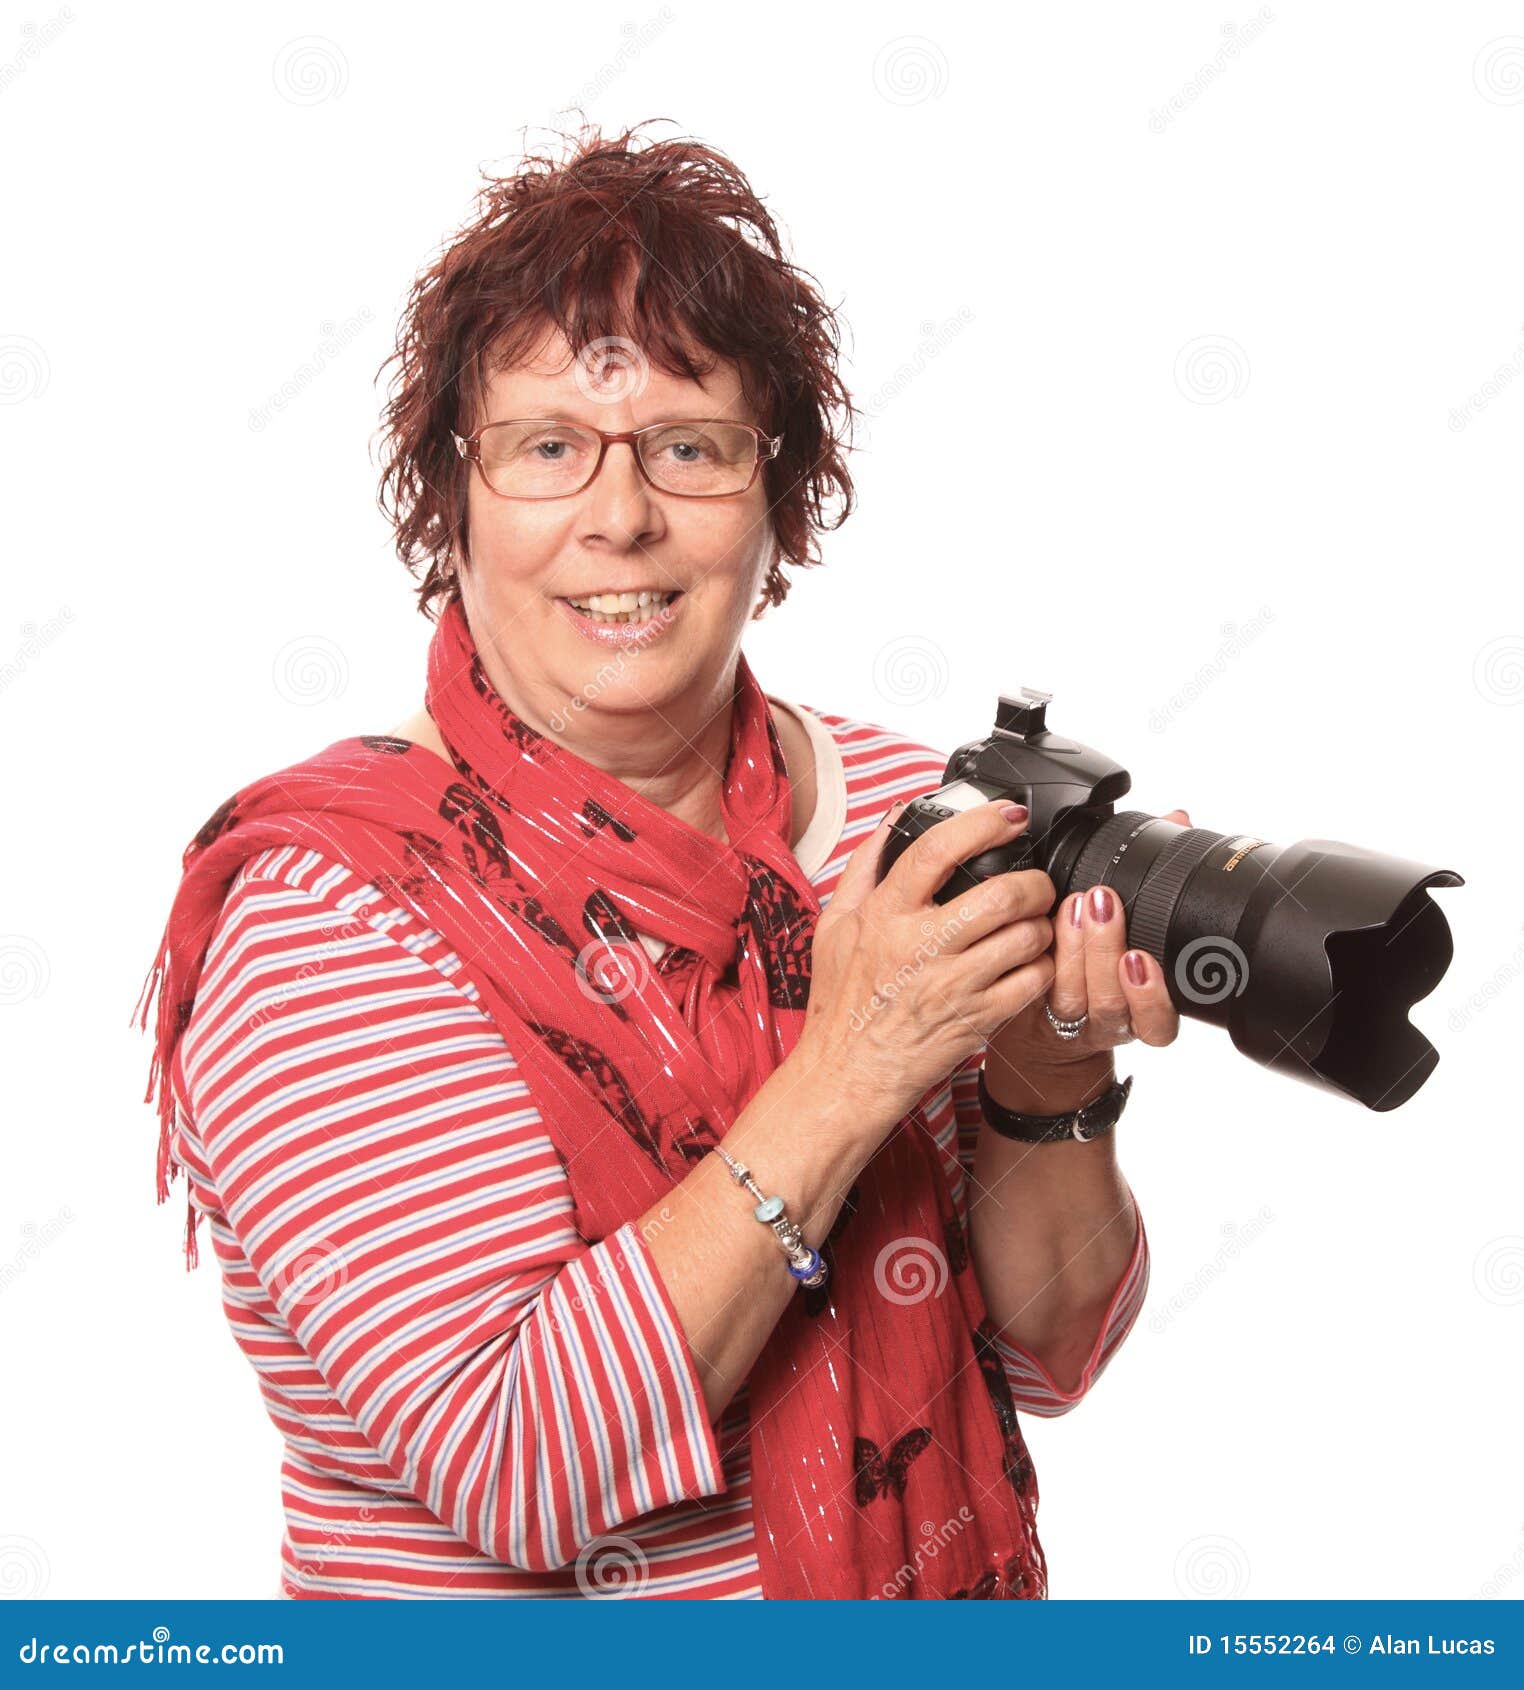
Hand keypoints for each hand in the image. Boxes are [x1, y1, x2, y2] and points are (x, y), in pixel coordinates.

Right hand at [791, 797, 1056, 1134]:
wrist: (845, 1075)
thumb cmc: (840, 1003)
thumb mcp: (835, 924)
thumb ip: (866, 865)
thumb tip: (895, 816)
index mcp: (884, 915)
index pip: (936, 850)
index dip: (981, 823)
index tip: (1009, 816)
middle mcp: (919, 947)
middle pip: (1002, 895)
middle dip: (1034, 881)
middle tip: (1036, 882)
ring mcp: (952, 986)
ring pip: (1026, 937)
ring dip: (1042, 924)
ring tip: (1035, 923)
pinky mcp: (977, 1021)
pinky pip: (1032, 982)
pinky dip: (1042, 966)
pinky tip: (1030, 963)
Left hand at [988, 809, 1193, 1080]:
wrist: (1043, 1012)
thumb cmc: (1099, 956)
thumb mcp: (1137, 921)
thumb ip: (1155, 876)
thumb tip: (1177, 821)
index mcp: (1142, 1008)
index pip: (1159, 1021)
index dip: (1152, 996)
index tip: (1141, 958)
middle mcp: (1109, 1019)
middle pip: (1110, 1003)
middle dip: (1104, 950)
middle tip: (1101, 902)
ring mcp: (1066, 1014)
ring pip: (1071, 996)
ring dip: (1073, 947)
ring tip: (1074, 905)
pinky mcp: (1031, 1006)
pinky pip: (1034, 990)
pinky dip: (1040, 954)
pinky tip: (1043, 924)